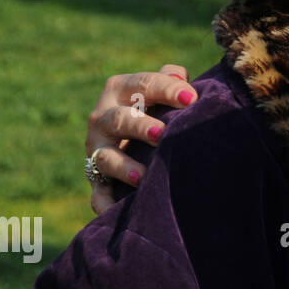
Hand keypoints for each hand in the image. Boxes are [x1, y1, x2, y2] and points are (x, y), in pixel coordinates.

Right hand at [85, 65, 195, 213]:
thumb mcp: (158, 89)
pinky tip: (116, 211)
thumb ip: (170, 79)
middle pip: (120, 119)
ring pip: (105, 157)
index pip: (144, 84)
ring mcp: (98, 149)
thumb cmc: (153, 106)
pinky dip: (105, 202)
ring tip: (141, 177)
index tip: (192, 99)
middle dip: (139, 126)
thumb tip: (181, 77)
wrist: (128, 136)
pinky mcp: (96, 178)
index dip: (168, 90)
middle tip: (162, 134)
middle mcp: (103, 117)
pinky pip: (98, 193)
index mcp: (121, 89)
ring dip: (122, 167)